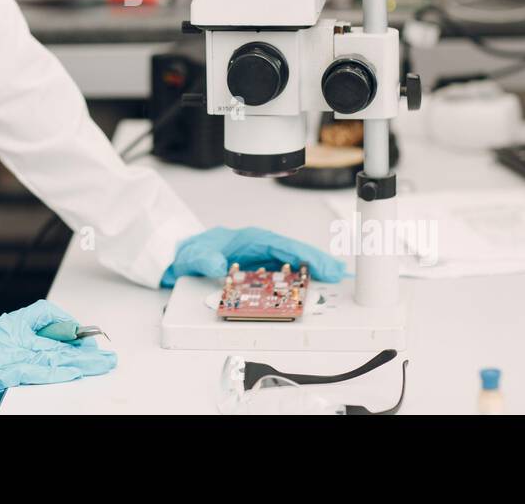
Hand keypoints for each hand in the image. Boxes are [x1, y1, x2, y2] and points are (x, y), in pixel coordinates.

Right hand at [0, 300, 116, 413]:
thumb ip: (26, 334)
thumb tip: (59, 337)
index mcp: (8, 328)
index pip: (42, 316)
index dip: (67, 325)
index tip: (85, 336)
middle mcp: (10, 337)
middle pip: (55, 341)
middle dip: (83, 349)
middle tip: (107, 355)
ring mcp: (7, 354)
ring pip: (51, 355)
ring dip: (79, 362)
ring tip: (100, 364)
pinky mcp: (4, 371)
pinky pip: (35, 371)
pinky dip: (56, 372)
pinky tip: (73, 372)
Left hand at [160, 226, 346, 287]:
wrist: (186, 259)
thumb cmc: (193, 252)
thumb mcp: (195, 255)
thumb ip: (205, 258)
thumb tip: (217, 265)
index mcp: (251, 239)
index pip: (282, 245)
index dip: (303, 254)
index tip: (320, 264)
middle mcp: (261, 247)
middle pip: (294, 253)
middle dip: (317, 262)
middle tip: (338, 273)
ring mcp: (264, 260)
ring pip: (294, 264)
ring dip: (314, 271)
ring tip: (336, 278)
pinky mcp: (263, 272)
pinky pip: (286, 274)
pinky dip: (303, 279)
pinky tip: (317, 284)